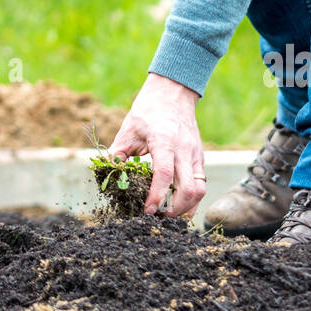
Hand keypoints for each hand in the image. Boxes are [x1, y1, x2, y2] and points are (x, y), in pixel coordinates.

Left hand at [108, 73, 206, 216]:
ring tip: (168, 214)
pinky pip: (201, 184)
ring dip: (186, 208)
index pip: (165, 174)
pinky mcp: (200, 158)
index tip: (147, 210)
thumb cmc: (148, 111)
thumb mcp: (128, 130)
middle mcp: (184, 149)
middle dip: (175, 210)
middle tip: (158, 217)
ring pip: (200, 190)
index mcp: (164, 141)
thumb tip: (109, 176)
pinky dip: (191, 199)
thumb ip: (117, 154)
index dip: (156, 196)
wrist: (174, 93)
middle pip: (189, 189)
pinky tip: (177, 204)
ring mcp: (196, 154)